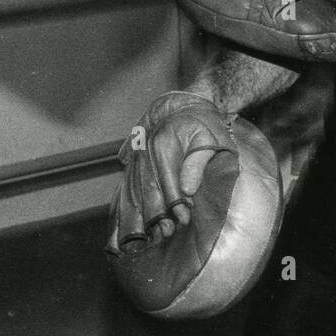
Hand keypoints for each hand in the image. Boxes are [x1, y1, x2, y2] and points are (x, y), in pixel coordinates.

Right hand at [108, 91, 237, 250]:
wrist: (183, 102)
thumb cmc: (202, 121)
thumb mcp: (209, 136)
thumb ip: (198, 162)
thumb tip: (188, 189)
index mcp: (164, 144)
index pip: (168, 183)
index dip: (176, 204)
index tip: (184, 220)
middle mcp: (145, 149)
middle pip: (148, 189)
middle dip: (156, 214)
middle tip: (166, 232)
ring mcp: (135, 153)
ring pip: (134, 187)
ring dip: (140, 212)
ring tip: (149, 233)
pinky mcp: (131, 157)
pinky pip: (125, 182)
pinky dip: (127, 201)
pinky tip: (128, 217)